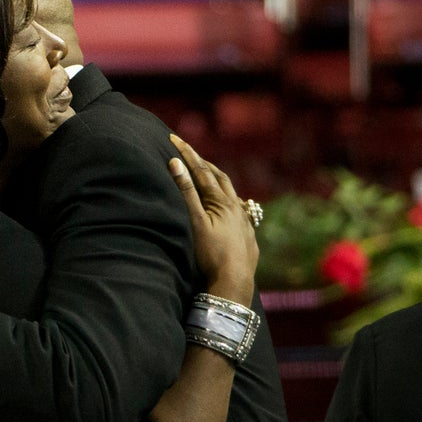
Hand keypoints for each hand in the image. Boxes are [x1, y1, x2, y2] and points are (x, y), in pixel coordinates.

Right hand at [168, 134, 258, 307]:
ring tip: (208, 174)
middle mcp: (236, 206)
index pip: (201, 170)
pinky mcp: (248, 235)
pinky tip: (227, 207)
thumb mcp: (195, 221)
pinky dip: (228, 201)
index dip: (187, 153)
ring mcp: (244, 221)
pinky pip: (239, 210)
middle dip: (203, 163)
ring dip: (218, 180)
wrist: (233, 283)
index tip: (173, 138)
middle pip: (219, 177)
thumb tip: (175, 164)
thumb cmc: (210, 254)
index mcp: (222, 201)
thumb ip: (186, 192)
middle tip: (188, 152)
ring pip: (232, 193)